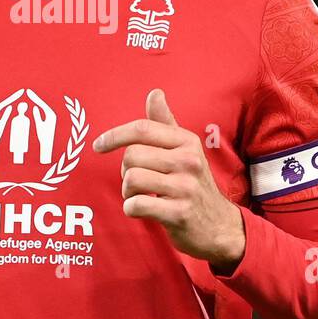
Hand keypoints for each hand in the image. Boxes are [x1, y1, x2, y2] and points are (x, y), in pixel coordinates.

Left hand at [92, 88, 245, 274]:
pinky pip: (137, 204)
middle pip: (132, 156)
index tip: (98, 145)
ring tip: (141, 195)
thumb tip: (155, 92)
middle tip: (138, 181)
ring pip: (132, 179)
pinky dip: (132, 208)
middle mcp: (188, 161)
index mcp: (187, 141)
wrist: (219, 226)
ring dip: (127, 191)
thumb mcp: (185, 150)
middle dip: (125, 170)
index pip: (142, 129)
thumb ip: (165, 123)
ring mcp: (185, 188)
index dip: (114, 135)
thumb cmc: (193, 184)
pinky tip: (143, 210)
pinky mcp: (179, 213)